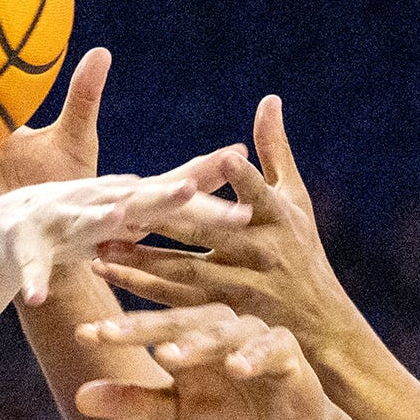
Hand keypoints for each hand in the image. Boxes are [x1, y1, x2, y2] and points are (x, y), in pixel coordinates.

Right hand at [0, 148, 250, 305]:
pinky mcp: (25, 248)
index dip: (206, 172)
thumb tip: (216, 185)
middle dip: (165, 195)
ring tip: (117, 218)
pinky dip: (32, 279)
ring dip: (99, 220)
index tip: (241, 157)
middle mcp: (97, 202)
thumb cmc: (78, 221)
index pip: (174, 184)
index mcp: (127, 200)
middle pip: (138, 200)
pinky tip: (37, 296)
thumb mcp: (127, 212)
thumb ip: (167, 200)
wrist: (7, 229)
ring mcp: (60, 222)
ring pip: (83, 221)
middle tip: (191, 188)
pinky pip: (30, 267)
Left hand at [75, 304, 332, 419]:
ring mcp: (254, 336)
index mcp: (189, 336)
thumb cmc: (231, 415)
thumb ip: (134, 401)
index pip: (149, 328)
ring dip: (197, 343)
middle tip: (111, 333)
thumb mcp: (176, 414)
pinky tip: (237, 368)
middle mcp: (219, 327)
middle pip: (180, 321)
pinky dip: (253, 357)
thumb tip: (78, 397)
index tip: (84, 333)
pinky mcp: (287, 353)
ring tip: (168, 356)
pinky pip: (270, 349)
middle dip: (145, 327)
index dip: (118, 331)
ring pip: (223, 332)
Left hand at [91, 95, 356, 354]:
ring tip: (100, 246)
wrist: (319, 320)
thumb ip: (275, 151)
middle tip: (128, 202)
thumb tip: (269, 99)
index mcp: (279, 220)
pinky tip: (105, 270)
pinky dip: (138, 286)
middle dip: (168, 220)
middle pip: (208, 233)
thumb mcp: (295, 199)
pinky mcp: (219, 314)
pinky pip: (173, 300)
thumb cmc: (302, 246)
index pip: (259, 195)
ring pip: (183, 273)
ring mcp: (238, 288)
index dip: (245, 178)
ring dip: (141, 260)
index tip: (229, 158)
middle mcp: (259, 254)